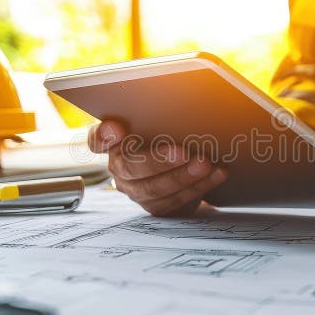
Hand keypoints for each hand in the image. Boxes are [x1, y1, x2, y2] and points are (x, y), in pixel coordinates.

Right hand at [88, 120, 227, 215]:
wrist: (184, 160)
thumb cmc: (167, 133)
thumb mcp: (159, 119)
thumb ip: (155, 112)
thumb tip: (163, 108)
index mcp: (113, 142)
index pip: (98, 139)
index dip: (105, 135)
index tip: (118, 128)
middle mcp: (120, 168)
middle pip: (131, 166)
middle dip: (160, 160)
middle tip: (184, 152)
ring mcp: (137, 190)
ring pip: (154, 189)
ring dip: (184, 176)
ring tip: (206, 164)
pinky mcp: (157, 206)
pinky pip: (174, 201)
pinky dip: (198, 187)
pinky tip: (216, 174)